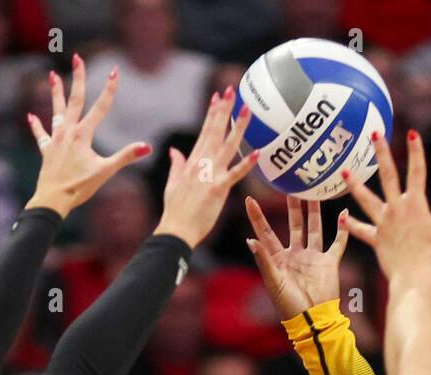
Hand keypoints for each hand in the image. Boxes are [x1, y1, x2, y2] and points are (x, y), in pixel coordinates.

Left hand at [25, 54, 151, 217]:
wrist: (53, 200)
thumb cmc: (80, 187)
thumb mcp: (105, 171)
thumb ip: (126, 156)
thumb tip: (147, 147)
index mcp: (83, 135)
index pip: (100, 107)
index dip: (110, 89)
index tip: (115, 71)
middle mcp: (68, 132)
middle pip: (75, 100)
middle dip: (78, 78)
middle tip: (78, 58)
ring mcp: (55, 140)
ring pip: (56, 111)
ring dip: (55, 93)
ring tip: (53, 76)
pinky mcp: (46, 151)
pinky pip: (40, 135)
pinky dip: (36, 125)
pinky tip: (31, 116)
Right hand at [154, 86, 257, 247]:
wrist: (176, 230)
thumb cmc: (175, 211)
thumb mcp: (172, 184)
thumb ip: (176, 165)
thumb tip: (174, 151)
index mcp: (193, 162)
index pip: (204, 131)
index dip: (212, 113)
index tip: (217, 96)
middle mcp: (202, 163)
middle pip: (215, 131)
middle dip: (223, 110)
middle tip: (232, 90)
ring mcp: (210, 174)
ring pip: (227, 145)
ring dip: (238, 126)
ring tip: (247, 109)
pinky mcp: (218, 189)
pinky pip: (236, 173)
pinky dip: (246, 162)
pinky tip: (258, 152)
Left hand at [244, 196, 348, 317]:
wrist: (312, 319)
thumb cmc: (288, 304)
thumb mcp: (273, 281)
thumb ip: (264, 259)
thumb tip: (251, 240)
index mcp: (278, 258)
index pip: (266, 232)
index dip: (258, 216)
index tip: (250, 199)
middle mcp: (296, 254)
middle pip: (294, 224)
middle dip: (292, 206)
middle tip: (292, 186)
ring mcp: (313, 257)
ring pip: (314, 228)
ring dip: (315, 211)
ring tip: (314, 192)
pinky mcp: (330, 262)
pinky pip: (338, 242)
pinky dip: (342, 229)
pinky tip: (344, 213)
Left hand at [343, 130, 430, 283]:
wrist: (416, 281)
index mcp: (416, 205)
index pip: (417, 171)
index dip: (416, 152)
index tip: (412, 133)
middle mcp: (397, 210)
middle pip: (387, 176)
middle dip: (381, 153)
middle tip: (374, 134)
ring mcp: (383, 225)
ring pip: (365, 200)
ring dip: (355, 184)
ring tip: (343, 172)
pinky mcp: (376, 241)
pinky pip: (360, 231)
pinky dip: (351, 225)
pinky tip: (342, 217)